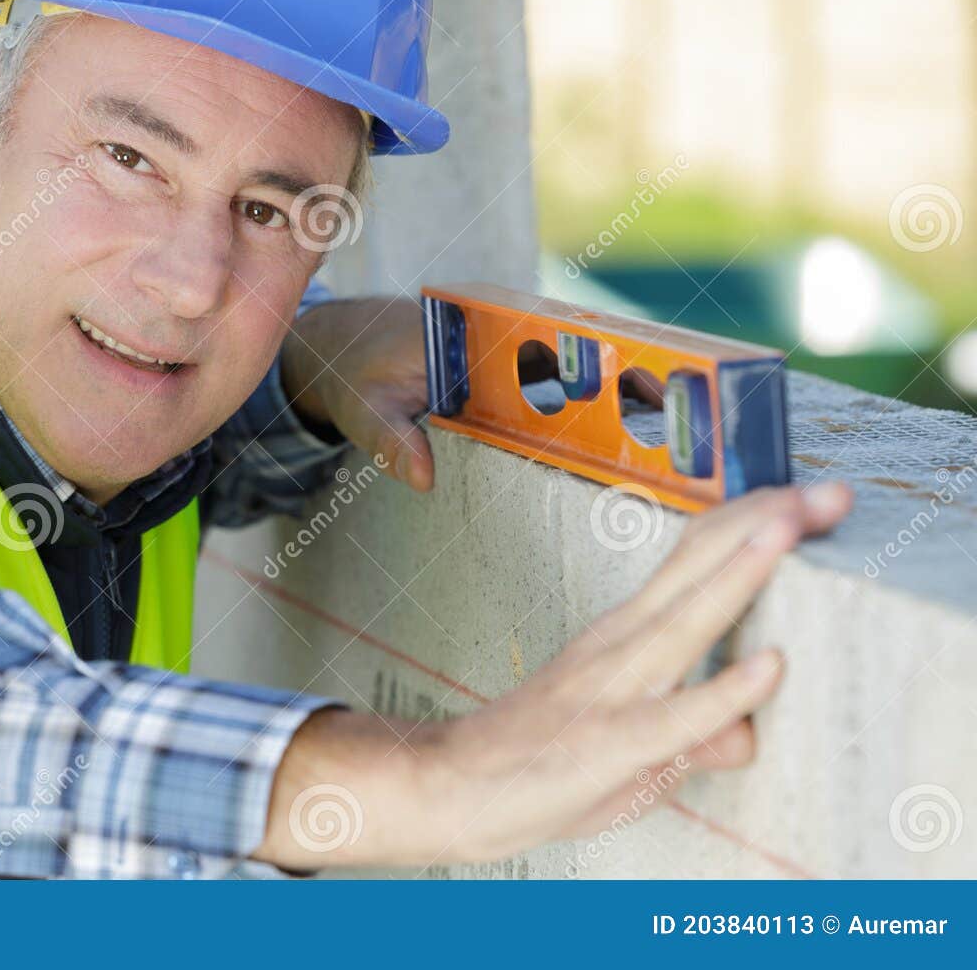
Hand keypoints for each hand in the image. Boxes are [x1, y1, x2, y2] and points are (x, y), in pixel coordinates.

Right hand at [252, 482, 854, 870]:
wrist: (451, 787)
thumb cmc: (540, 761)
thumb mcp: (632, 745)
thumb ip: (693, 732)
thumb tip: (748, 734)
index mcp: (626, 634)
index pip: (694, 559)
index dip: (751, 524)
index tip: (809, 497)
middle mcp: (620, 647)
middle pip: (696, 568)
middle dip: (765, 526)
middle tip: (828, 491)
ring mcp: (612, 690)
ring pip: (686, 622)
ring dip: (742, 574)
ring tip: (792, 530)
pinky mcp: (607, 743)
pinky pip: (674, 715)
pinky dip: (725, 690)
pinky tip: (768, 667)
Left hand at [280, 297, 666, 495]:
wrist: (347, 344)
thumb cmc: (357, 370)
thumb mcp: (362, 405)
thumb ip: (388, 436)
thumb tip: (422, 477)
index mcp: (478, 336)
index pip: (557, 347)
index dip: (609, 366)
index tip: (653, 392)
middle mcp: (510, 341)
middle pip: (590, 365)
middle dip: (643, 392)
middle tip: (699, 432)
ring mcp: (519, 362)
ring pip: (589, 384)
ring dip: (634, 409)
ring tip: (691, 453)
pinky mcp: (520, 384)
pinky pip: (569, 399)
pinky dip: (604, 420)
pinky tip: (643, 455)